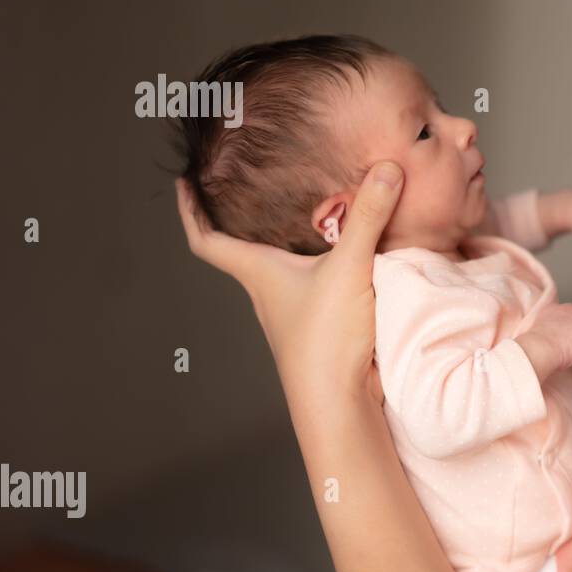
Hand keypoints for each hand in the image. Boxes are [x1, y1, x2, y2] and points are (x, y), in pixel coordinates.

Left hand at [174, 162, 404, 409]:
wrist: (341, 402)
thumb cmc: (325, 339)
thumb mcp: (349, 267)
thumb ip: (368, 217)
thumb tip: (387, 168)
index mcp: (259, 274)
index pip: (207, 240)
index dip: (190, 210)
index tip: (183, 183)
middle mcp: (269, 293)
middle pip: (240, 253)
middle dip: (239, 221)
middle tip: (244, 189)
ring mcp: (295, 313)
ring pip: (279, 271)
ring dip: (283, 245)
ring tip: (299, 215)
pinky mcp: (324, 327)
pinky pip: (315, 287)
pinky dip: (320, 266)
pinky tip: (347, 256)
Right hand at [518, 302, 571, 376]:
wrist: (539, 347)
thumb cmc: (535, 347)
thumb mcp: (540, 334)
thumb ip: (550, 332)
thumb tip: (555, 343)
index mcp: (554, 309)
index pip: (568, 322)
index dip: (567, 338)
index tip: (559, 348)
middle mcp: (570, 308)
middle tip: (565, 353)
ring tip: (569, 355)